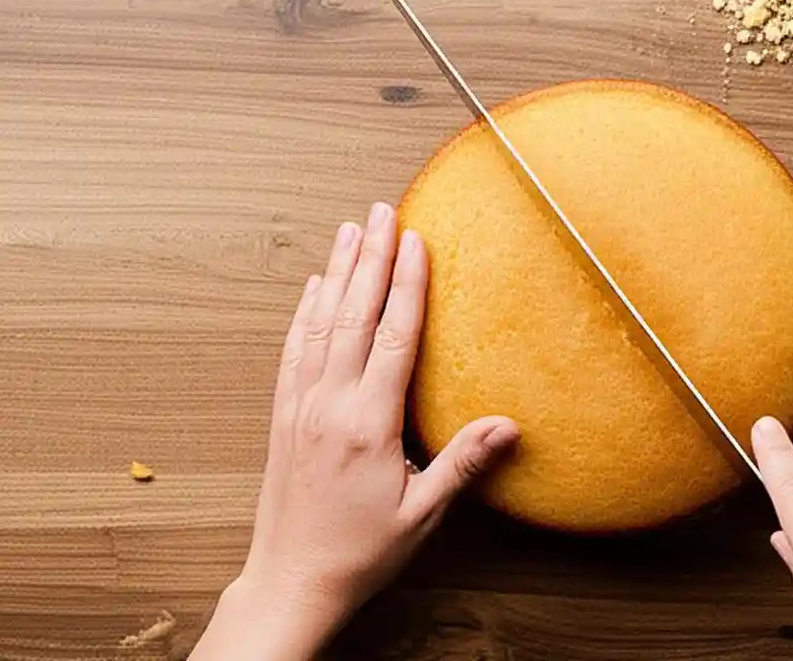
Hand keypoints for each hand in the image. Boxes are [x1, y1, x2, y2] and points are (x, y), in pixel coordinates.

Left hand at [191, 203, 519, 659]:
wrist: (291, 583)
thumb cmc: (361, 553)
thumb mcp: (423, 514)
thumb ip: (464, 464)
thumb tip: (510, 425)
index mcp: (367, 423)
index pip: (393, 337)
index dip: (407, 285)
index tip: (416, 240)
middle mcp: (328, 405)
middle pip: (352, 315)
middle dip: (369, 258)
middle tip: (380, 210)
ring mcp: (299, 407)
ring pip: (319, 324)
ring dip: (336, 272)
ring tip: (349, 230)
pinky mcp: (282, 418)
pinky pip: (293, 351)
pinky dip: (304, 313)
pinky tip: (313, 288)